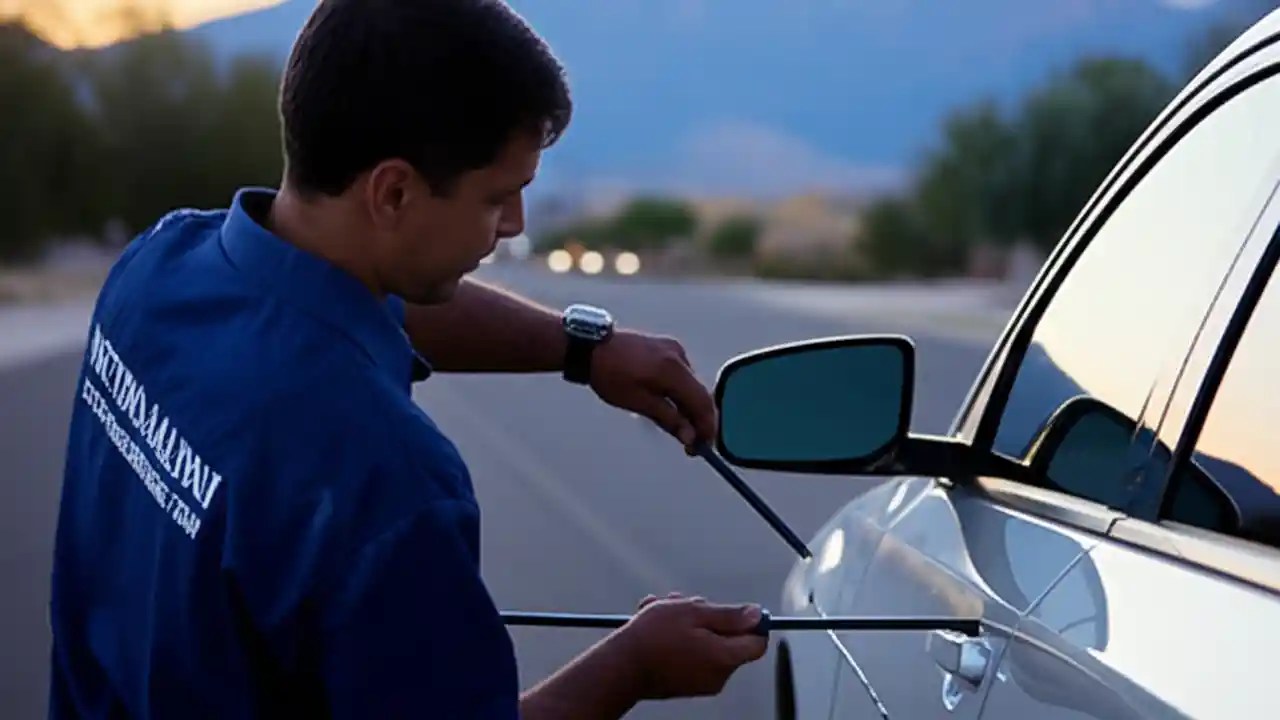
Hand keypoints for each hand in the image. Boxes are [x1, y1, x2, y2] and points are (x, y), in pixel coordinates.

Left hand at [590, 330, 715, 453]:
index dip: (707, 426)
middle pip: (700, 393)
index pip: (703, 402)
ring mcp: (673, 349)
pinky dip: (681, 392)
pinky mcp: (666, 347)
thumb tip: (690, 437)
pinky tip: (670, 405)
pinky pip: (683, 374)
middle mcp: (679, 356)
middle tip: (692, 442)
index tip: (704, 445)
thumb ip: (669, 419)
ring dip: (689, 406)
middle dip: (698, 419)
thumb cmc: (609, 374)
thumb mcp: (639, 403)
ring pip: (692, 384)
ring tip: (678, 427)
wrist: (590, 346)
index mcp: (674, 369)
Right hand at [613, 596, 767, 699]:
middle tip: (683, 603)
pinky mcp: (685, 683)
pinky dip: (679, 639)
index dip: (751, 623)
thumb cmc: (653, 638)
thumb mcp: (693, 613)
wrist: (620, 667)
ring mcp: (701, 682)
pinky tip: (656, 625)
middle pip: (728, 639)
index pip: (757, 642)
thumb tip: (757, 615)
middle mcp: (717, 676)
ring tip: (661, 610)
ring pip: (706, 643)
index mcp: (724, 658)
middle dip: (707, 617)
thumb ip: (729, 615)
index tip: (736, 609)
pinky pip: (692, 655)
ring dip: (688, 623)